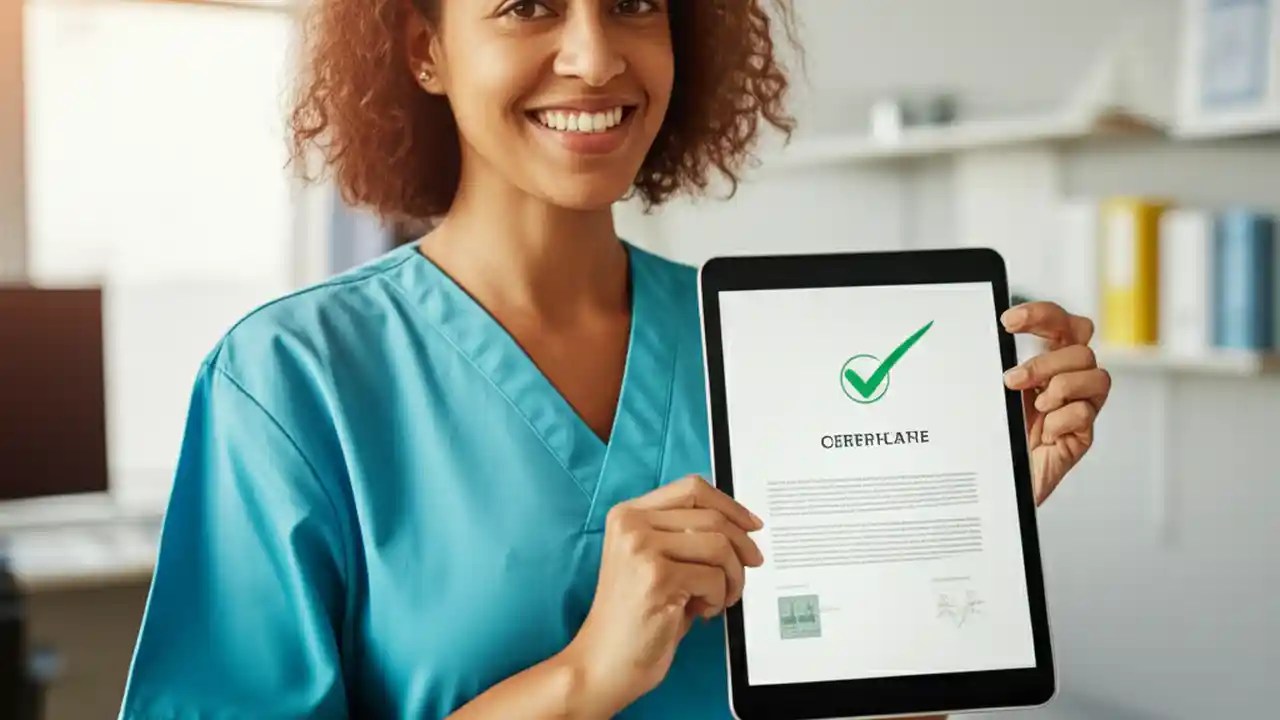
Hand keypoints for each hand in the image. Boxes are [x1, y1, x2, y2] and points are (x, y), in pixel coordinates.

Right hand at [563, 475, 763, 717]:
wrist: (605, 661)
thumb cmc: (636, 617)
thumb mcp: (657, 561)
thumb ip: (686, 536)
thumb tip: (742, 527)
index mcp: (629, 514)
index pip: (692, 489)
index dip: (729, 506)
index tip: (751, 526)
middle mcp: (631, 524)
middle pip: (712, 517)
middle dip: (741, 547)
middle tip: (749, 569)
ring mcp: (642, 548)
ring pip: (719, 546)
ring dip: (732, 576)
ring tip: (720, 598)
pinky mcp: (656, 576)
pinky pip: (714, 577)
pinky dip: (718, 598)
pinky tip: (701, 612)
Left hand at [1001, 301, 1111, 505]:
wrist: (995, 491)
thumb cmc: (993, 441)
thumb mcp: (992, 397)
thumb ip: (998, 369)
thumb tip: (986, 339)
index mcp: (1046, 365)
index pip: (1060, 325)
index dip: (1041, 314)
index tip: (1007, 321)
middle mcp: (1067, 382)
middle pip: (1082, 345)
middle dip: (1046, 359)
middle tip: (1012, 380)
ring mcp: (1079, 408)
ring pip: (1095, 375)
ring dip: (1058, 387)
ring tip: (1033, 408)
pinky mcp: (1082, 436)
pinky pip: (1085, 413)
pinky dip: (1060, 420)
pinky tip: (1042, 433)